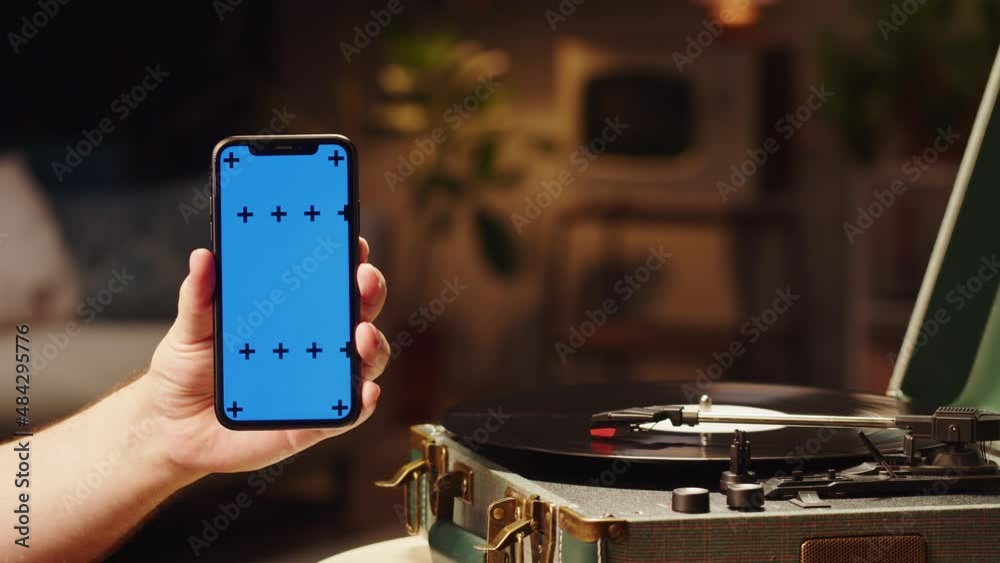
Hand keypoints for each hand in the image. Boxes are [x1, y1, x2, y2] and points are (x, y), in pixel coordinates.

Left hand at [142, 237, 388, 476]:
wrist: (168, 429)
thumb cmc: (185, 371)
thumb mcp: (189, 329)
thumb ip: (198, 297)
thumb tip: (203, 257)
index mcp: (290, 314)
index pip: (330, 281)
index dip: (348, 259)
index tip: (351, 241)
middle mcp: (314, 345)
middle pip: (358, 313)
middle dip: (370, 292)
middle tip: (363, 279)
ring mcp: (318, 383)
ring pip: (363, 361)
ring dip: (373, 345)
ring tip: (361, 335)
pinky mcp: (312, 423)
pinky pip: (348, 414)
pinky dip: (363, 403)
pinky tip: (365, 390)